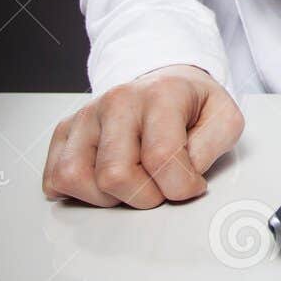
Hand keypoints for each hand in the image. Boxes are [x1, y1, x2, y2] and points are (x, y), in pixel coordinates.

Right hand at [42, 63, 244, 208]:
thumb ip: (212, 148)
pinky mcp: (64, 132)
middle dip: (144, 196)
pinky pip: (55, 179)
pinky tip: (107, 180)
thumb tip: (186, 177)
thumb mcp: (224, 118)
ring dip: (109, 197)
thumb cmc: (192, 106)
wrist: (165, 83)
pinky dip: (81, 192)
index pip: (161, 157)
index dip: (180, 186)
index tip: (192, 185)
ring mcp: (86, 116)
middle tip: (161, 185)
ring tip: (134, 182)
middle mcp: (117, 101)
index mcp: (161, 94)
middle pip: (115, 175)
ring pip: (77, 179)